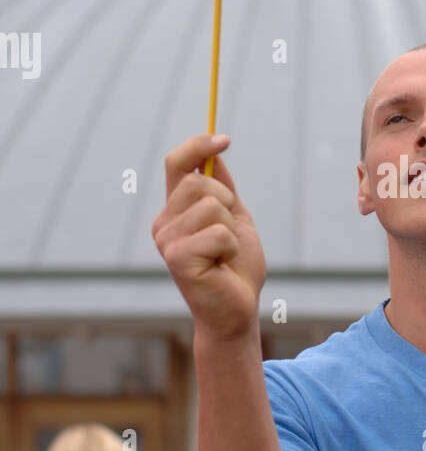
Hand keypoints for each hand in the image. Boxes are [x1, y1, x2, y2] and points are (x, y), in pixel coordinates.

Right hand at [152, 134, 267, 341]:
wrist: (237, 310)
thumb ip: (223, 188)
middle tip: (229, 234)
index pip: (176, 163)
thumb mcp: (235, 218)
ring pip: (212, 206)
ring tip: (225, 253)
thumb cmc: (236, 268)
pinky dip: (231, 248)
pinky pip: (219, 232)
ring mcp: (166, 241)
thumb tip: (214, 150)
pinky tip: (222, 266)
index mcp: (175, 211)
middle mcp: (164, 223)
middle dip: (227, 202)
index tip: (224, 139)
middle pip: (199, 182)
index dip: (198, 145)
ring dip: (231, 229)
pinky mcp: (177, 258)